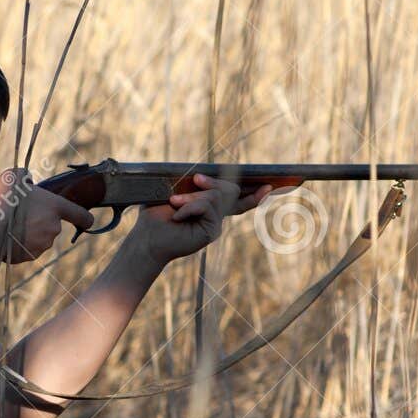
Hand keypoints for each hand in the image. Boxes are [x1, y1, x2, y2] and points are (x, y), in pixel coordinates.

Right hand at [0, 169, 93, 262]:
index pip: (82, 215)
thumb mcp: (13, 176)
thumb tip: (27, 182)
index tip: (85, 220)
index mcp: (55, 207)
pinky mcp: (28, 257)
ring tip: (8, 225)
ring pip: (38, 238)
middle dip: (39, 220)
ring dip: (27, 233)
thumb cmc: (1, 200)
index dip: (84, 218)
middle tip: (19, 213)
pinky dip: (18, 244)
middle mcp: (53, 228)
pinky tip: (4, 237)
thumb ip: (25, 178)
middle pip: (51, 225)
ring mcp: (41, 245)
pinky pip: (25, 249)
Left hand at [126, 174, 272, 265]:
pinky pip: (207, 206)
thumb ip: (196, 185)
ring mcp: (215, 225)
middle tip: (196, 180)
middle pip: (230, 190)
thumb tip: (207, 178)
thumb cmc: (157, 214)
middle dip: (212, 182)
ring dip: (193, 196)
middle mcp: (216, 217)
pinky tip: (177, 216)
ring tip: (175, 203)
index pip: (237, 199)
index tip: (271, 185)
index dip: (254, 194)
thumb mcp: (177, 191)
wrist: (147, 238)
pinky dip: (189, 206)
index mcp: (209, 208)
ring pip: (217, 196)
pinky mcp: (210, 232)